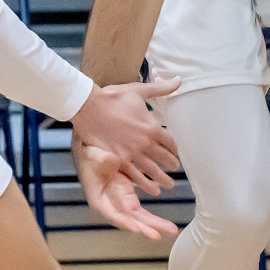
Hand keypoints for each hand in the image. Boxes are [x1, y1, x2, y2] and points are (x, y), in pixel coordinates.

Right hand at [69, 79, 179, 193]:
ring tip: (168, 184)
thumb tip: (179, 80)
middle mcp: (145, 143)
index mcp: (151, 127)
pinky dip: (146, 184)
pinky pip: (136, 176)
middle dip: (170, 165)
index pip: (170, 143)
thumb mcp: (139, 91)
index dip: (174, 150)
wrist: (90, 107)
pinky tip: (152, 189)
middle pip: (164, 158)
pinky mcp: (119, 160)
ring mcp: (132, 153)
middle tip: (173, 170)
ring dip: (162, 179)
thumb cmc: (113, 97)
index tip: (174, 153)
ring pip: (153, 170)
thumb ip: (161, 88)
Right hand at [74, 141, 179, 239]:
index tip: (136, 228)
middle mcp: (112, 206)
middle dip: (144, 229)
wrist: (96, 157)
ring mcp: (122, 204)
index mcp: (100, 199)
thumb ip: (103, 160)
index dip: (124, 221)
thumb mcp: (94, 158)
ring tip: (170, 231)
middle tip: (157, 236)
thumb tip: (111, 160)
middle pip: (130, 221)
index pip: (112, 213)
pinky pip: (143, 212)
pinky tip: (167, 225)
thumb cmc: (91, 160)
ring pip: (139, 219)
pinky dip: (153, 219)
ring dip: (154, 225)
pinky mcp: (130, 200)